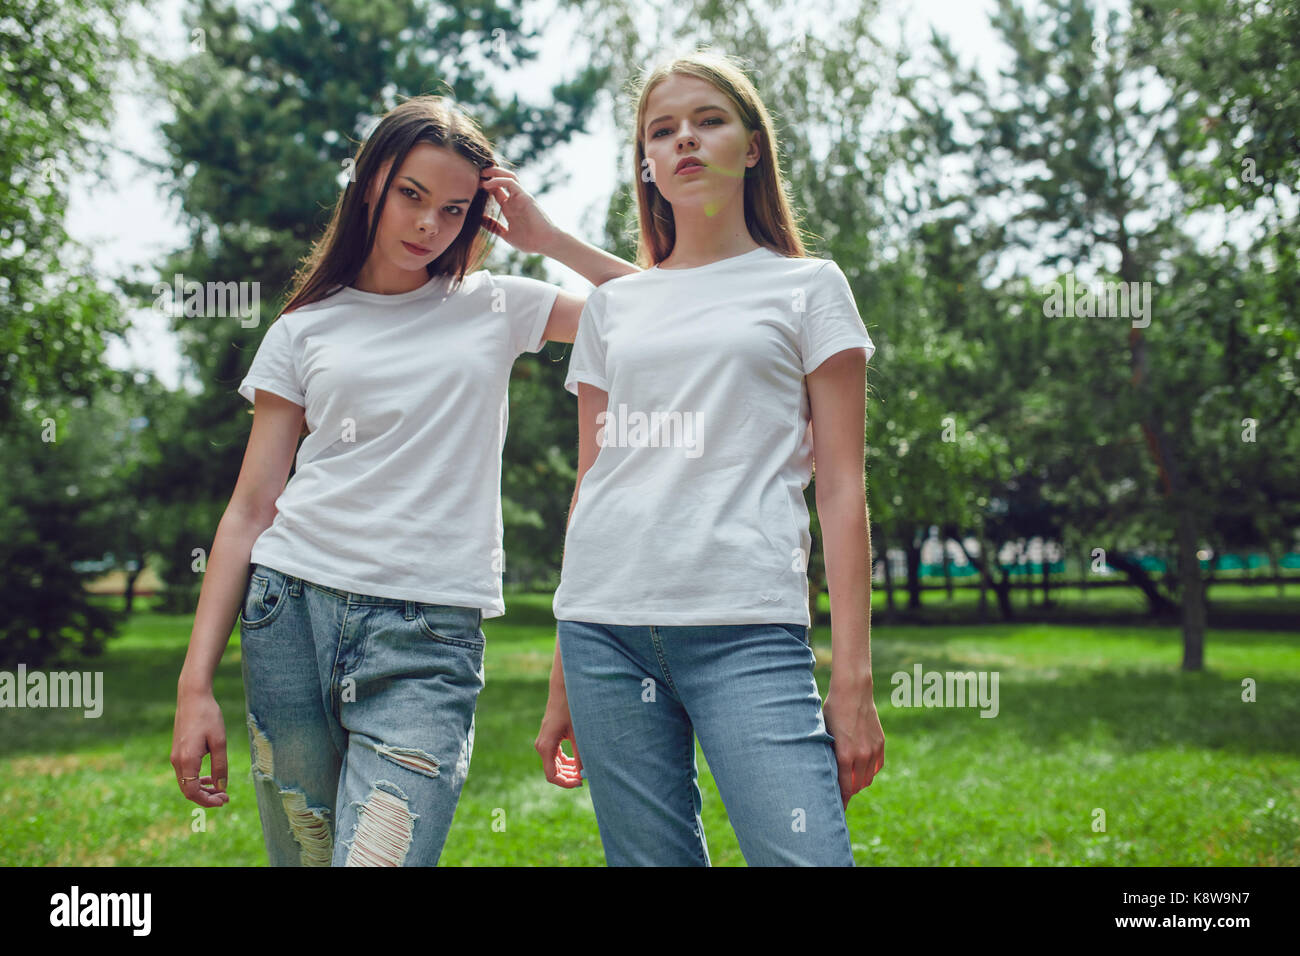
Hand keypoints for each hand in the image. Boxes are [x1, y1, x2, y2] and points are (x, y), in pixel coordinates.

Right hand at [171, 687, 230, 807]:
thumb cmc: (208, 716)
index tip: (224, 801)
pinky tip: (211, 777)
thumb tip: (222, 788)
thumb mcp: (219, 742)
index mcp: (186, 761)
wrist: (192, 697)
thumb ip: (220, 766)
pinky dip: (197, 779)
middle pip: (188, 790)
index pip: (193, 792)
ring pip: (186, 783)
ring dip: (202, 789)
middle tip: (225, 798)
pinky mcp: (178, 751)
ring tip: (220, 790)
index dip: (208, 801)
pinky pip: (186, 773)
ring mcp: (175, 756)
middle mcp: (177, 761)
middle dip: (206, 797)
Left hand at [478, 165, 559, 254]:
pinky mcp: (524, 196)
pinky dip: (498, 180)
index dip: (484, 186)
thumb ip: (494, 227)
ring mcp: (520, 196)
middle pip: (501, 180)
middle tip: (474, 175)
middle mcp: (514, 200)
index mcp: (510, 208)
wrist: (545, 243)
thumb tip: (480, 221)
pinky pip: (510, 182)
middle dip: (488, 175)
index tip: (471, 187)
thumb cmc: (530, 242)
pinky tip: (487, 184)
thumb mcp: (506, 235)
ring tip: (480, 174)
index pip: (496, 190)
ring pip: (507, 176)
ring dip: (493, 172)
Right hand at [534, 691, 582, 787]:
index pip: (552, 775)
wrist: (564, 690)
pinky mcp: (549, 737)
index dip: (565, 783)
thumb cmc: (571, 709)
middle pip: (552, 771)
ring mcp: (544, 741)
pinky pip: (555, 755)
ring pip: (554, 764)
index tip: (580, 782)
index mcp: (546, 746)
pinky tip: (578, 761)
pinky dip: (566, 761)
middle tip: (585, 778)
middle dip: (568, 777)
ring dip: (567, 770)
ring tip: (583, 770)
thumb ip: (580, 755)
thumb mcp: (578, 734)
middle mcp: (542, 746)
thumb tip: (584, 774)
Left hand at [823, 682, 883, 808]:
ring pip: (867, 779)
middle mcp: (861, 756)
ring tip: (849, 781)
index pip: (844, 787)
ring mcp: (873, 750)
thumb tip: (823, 773)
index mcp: (845, 755)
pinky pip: (877, 767)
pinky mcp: (880, 744)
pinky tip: (860, 768)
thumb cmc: (833, 711)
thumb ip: (828, 755)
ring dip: (859, 783)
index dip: (840, 800)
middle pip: (856, 786)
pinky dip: (869, 771)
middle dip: (848, 792)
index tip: (836, 809)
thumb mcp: (825, 734)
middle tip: (839, 794)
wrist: (853, 692)